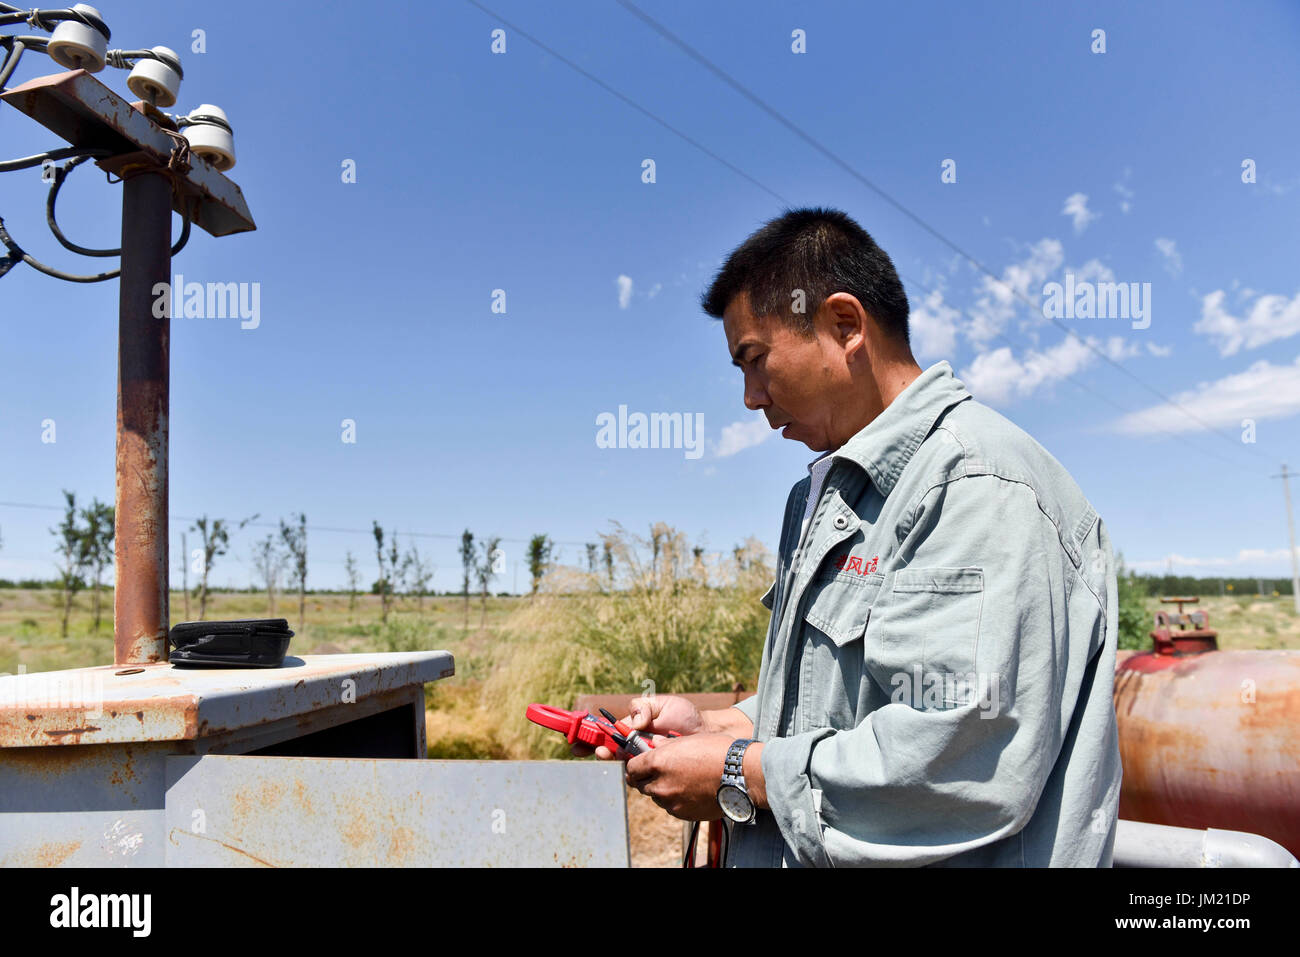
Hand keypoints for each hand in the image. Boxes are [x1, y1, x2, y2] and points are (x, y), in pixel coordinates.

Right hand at [570, 695, 705, 758]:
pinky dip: (638, 770)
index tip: (576, 741)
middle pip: (606, 751)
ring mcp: (643, 759)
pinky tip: (642, 764)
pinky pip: (641, 775)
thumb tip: (634, 723)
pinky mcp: (654, 771)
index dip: (588, 737)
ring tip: (622, 755)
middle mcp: (632, 745)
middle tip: (600, 751)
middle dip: (598, 751)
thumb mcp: (662, 703)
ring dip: (618, 761)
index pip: (604, 732)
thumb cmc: (683, 716)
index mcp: (630, 728)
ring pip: (622, 765)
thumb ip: (644, 708)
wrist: (706, 732)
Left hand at [624, 731, 733, 820]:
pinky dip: (675, 800)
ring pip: (656, 797)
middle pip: (640, 785)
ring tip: (680, 780)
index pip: (631, 768)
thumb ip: (666, 746)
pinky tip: (690, 791)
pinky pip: (671, 807)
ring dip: (661, 790)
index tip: (639, 764)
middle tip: (657, 772)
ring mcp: (671, 802)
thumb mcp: (687, 741)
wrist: (740, 775)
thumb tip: (655, 746)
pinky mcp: (683, 814)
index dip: (635, 765)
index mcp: (658, 762)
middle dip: (646, 778)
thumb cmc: (716, 752)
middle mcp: (660, 784)